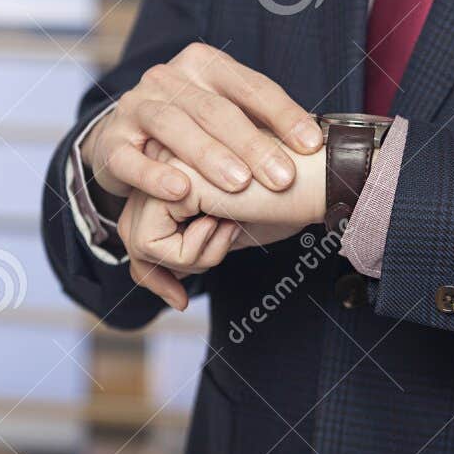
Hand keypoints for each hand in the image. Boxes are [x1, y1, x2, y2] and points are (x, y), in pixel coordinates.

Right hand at [80, 44, 321, 208]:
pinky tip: (180, 192)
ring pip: (175, 126)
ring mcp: (137, 104)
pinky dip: (154, 174)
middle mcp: (170, 77)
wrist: (123, 138)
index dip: (283, 115)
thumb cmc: (192, 128)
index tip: (312, 145)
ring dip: (209, 156)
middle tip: (282, 177)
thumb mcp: (225, 113)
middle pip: (216, 109)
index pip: (251, 86)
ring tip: (239, 185)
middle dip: (253, 145)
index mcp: (206, 64)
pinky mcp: (111, 138)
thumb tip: (317, 142)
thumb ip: (261, 121)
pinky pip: (131, 156)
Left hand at [119, 136, 327, 308]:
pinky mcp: (171, 180)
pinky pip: (151, 243)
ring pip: (139, 239)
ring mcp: (165, 164)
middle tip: (222, 246)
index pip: (142, 225)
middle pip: (133, 232)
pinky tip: (228, 222)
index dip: (158, 269)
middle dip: (167, 268)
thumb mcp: (224, 235)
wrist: (319, 179)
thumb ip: (186, 247)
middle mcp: (165, 157)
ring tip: (230, 229)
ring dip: (188, 257)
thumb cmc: (282, 204)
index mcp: (177, 164)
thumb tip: (153, 283)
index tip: (181, 296)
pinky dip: (190, 254)